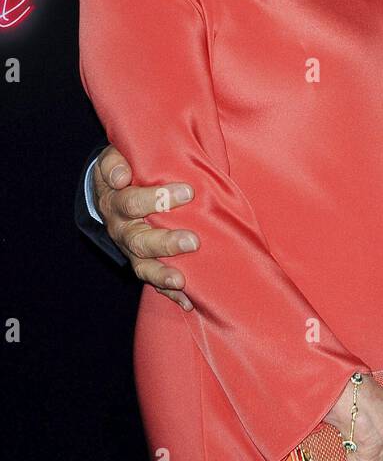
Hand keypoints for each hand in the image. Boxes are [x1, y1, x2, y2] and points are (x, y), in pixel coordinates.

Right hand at [92, 145, 199, 310]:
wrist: (111, 190)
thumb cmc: (124, 170)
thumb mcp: (114, 159)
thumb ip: (116, 163)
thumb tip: (121, 177)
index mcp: (116, 202)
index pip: (132, 202)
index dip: (156, 198)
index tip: (187, 192)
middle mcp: (122, 230)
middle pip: (139, 240)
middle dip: (165, 242)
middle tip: (192, 241)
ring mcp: (131, 250)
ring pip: (143, 266)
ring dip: (163, 274)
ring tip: (181, 280)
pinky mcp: (142, 262)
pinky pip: (153, 280)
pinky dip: (169, 293)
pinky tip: (187, 302)